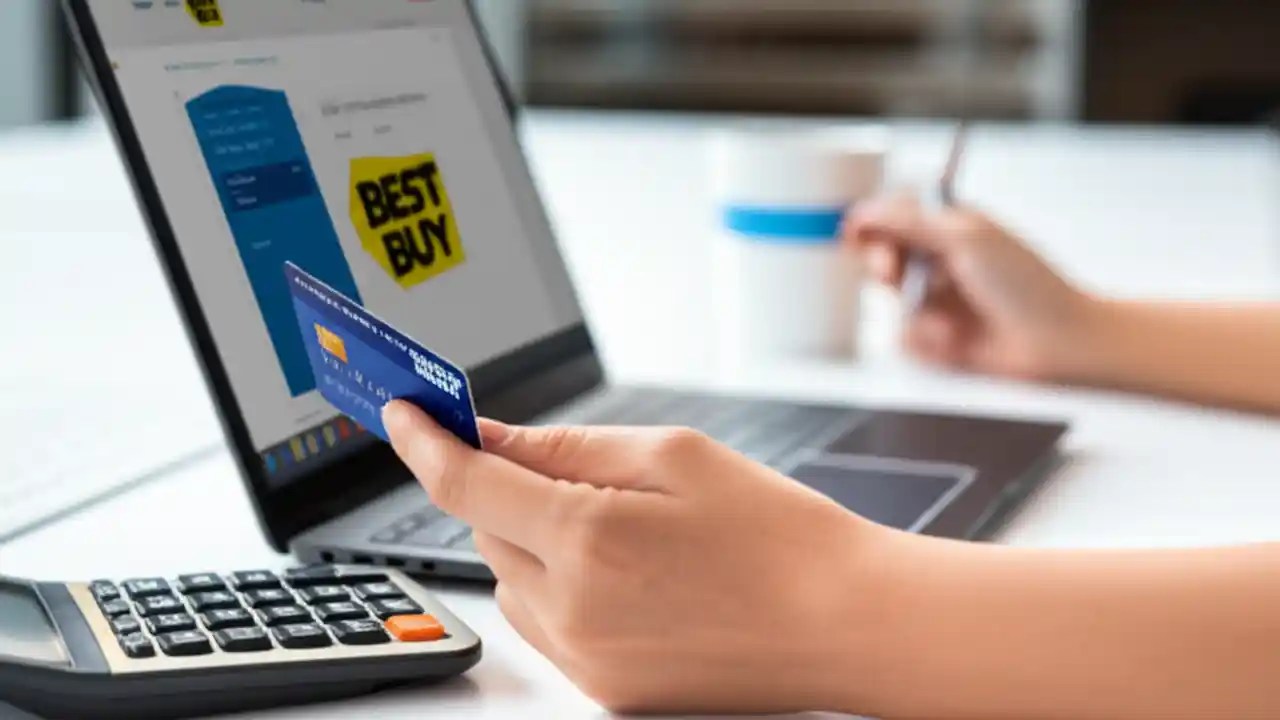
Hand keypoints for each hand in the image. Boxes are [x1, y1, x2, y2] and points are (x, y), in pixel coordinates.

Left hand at [383, 402, 891, 714]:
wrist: (847, 622)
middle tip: (574, 471)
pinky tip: (629, 571)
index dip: (425, 440)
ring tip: (621, 527)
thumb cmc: (778, 534)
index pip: (467, 482)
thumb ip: (567, 446)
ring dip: (534, 543)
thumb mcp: (674, 455)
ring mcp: (588, 659)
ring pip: (511, 583)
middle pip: (486, 532)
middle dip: (509, 490)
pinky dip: (561, 588)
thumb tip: (492, 436)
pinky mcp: (607, 691)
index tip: (403, 415)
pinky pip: (547, 627)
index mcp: (589, 539)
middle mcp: (574, 611)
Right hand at [845, 194, 1098, 379]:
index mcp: (951, 226)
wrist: (1057, 343)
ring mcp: (939, 300)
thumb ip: (908, 222)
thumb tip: (866, 211)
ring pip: (890, 300)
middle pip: (882, 255)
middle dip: (884, 264)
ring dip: (915, 310)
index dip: (870, 221)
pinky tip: (956, 340)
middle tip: (891, 272)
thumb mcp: (965, 238)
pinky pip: (905, 338)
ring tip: (946, 318)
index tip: (854, 231)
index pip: (894, 214)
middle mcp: (941, 261)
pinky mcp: (939, 338)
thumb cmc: (1027, 286)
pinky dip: (926, 340)